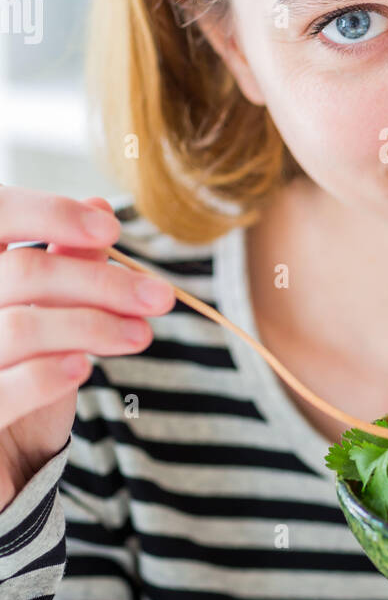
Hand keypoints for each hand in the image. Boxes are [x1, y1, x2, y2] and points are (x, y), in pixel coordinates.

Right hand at [0, 186, 174, 509]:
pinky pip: (3, 390)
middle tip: (159, 296)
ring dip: (94, 327)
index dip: (51, 214)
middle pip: (23, 272)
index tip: (112, 230)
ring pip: (22, 326)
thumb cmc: (21, 369)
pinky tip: (85, 367)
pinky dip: (49, 374)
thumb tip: (96, 209)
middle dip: (101, 283)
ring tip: (141, 334)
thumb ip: (64, 261)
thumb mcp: (46, 311)